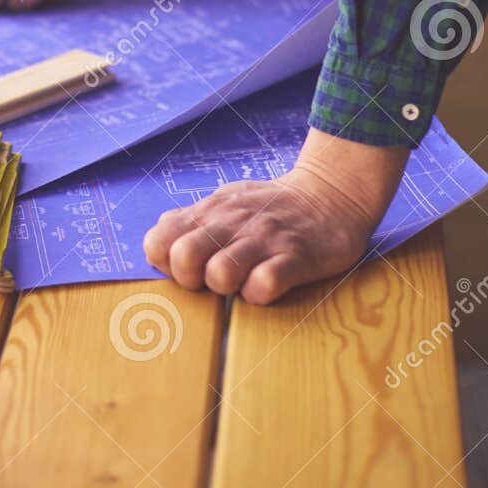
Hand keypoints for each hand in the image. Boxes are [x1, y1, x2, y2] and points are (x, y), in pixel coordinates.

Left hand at [143, 129, 407, 304]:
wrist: (330, 194)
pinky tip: (269, 285)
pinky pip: (265, 283)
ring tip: (244, 281)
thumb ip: (191, 223)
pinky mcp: (295, 256)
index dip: (166, 263)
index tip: (189, 269)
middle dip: (192, 280)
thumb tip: (159, 245)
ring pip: (221, 272)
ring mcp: (263, 238)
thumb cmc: (270, 208)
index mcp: (208, 211)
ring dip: (229, 287)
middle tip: (214, 280)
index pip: (157, 241)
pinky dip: (261, 293)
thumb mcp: (224, 204)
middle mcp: (230, 222)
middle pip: (183, 257)